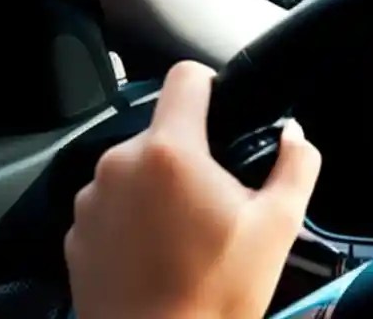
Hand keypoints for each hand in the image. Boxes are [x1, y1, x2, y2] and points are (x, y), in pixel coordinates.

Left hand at [65, 61, 321, 318]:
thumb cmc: (216, 294)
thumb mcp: (279, 225)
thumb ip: (296, 164)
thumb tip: (294, 136)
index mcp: (170, 151)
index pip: (185, 77)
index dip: (211, 84)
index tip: (224, 110)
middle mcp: (119, 165)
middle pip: (163, 130)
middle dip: (191, 154)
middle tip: (216, 201)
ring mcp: (91, 201)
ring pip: (135, 168)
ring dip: (158, 187)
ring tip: (186, 234)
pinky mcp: (76, 233)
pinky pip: (111, 205)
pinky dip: (133, 219)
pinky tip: (158, 254)